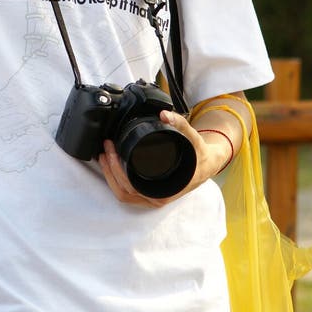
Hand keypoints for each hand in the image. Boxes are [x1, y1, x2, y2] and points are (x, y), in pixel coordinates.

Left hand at [98, 110, 227, 206]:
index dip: (116, 169)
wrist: (208, 164)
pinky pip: (128, 191)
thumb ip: (180, 124)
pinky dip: (116, 179)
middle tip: (105, 148)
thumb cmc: (199, 156)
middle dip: (109, 169)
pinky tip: (111, 163)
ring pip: (123, 193)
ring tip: (104, 154)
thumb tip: (164, 114)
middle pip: (122, 190)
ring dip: (110, 175)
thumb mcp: (193, 139)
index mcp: (164, 191)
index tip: (111, 149)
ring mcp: (152, 197)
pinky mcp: (149, 191)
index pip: (131, 186)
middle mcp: (156, 197)